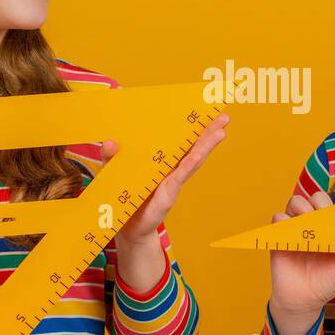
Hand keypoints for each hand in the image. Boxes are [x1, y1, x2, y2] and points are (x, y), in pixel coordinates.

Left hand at [101, 113, 229, 243]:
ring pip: (193, 159)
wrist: (126, 226)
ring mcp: (172, 180)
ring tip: (221, 133)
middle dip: (209, 132)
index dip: (192, 125)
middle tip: (225, 117)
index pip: (179, 138)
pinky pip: (180, 177)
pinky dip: (189, 166)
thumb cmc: (125, 196)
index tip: (205, 109)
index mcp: (161, 159)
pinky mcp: (168, 193)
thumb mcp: (114, 170)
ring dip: (206, 146)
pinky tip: (198, 156)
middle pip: (193, 146)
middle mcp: (171, 168)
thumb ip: (111, 155)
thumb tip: (110, 143)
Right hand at [268, 191, 334, 334]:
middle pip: (314, 198)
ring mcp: (295, 228)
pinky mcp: (279, 236)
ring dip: (300, 206)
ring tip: (306, 218)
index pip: (333, 207)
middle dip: (318, 201)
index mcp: (330, 229)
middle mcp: (313, 225)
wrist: (302, 301)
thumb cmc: (326, 284)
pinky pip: (278, 219)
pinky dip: (282, 220)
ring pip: (295, 202)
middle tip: (322, 213)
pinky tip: (290, 231)